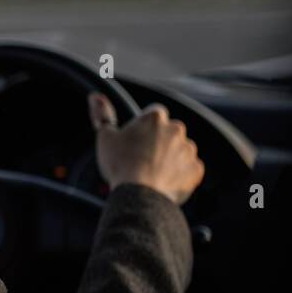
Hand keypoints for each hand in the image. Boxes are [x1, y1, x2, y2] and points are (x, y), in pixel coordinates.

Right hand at [87, 93, 204, 205]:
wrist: (140, 195)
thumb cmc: (121, 165)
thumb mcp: (105, 137)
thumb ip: (102, 115)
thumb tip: (95, 96)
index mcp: (155, 118)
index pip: (154, 113)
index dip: (145, 126)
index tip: (137, 139)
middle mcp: (176, 129)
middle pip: (169, 131)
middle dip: (159, 141)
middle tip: (142, 158)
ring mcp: (188, 150)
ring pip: (180, 150)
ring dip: (171, 157)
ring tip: (153, 173)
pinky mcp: (196, 169)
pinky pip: (189, 169)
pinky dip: (180, 174)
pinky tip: (164, 182)